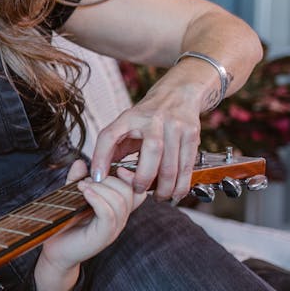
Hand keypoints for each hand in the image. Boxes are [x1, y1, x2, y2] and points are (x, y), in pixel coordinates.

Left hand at [34, 161, 146, 290]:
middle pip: (129, 191)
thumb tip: (80, 162)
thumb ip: (77, 179)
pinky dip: (97, 199)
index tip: (113, 168)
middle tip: (87, 179)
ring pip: (120, 201)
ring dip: (100, 187)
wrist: (55, 251)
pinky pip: (108, 214)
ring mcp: (113, 229)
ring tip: (81, 185)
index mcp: (117, 208)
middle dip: (109, 179)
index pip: (137, 190)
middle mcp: (119, 218)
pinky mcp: (103, 236)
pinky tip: (85, 192)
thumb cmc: (65, 224)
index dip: (130, 176)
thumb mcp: (72, 196)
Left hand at [89, 76, 203, 201]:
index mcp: (130, 117)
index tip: (97, 178)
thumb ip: (113, 147)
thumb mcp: (126, 125)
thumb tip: (99, 174)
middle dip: (144, 178)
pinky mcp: (192, 134)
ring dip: (164, 187)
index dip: (100, 157)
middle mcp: (153, 119)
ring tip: (158, 197)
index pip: (109, 135)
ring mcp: (175, 126)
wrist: (179, 94)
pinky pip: (187, 166)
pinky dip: (181, 185)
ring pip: (171, 164)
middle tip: (138, 191)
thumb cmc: (147, 116)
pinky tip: (175, 194)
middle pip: (151, 152)